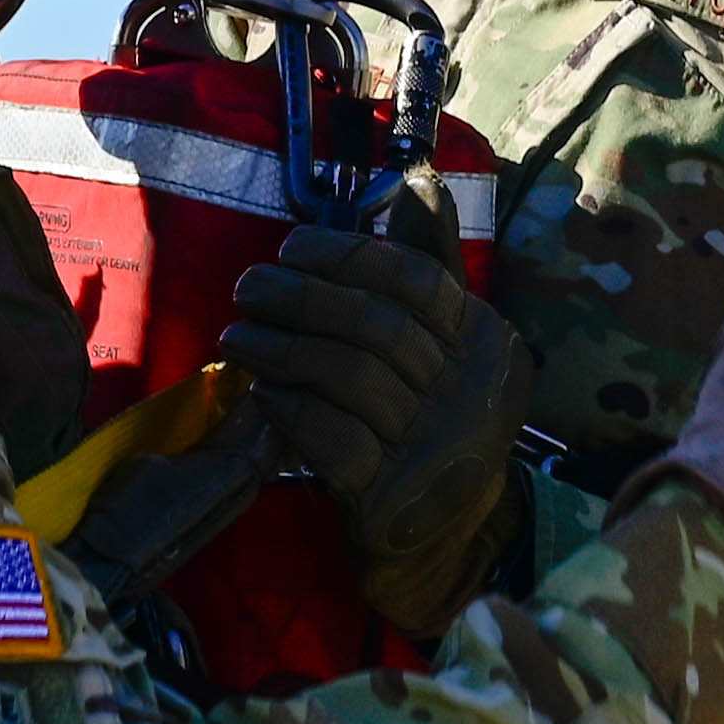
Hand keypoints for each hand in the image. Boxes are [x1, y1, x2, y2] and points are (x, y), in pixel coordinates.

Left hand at [218, 225, 534, 644]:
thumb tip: (420, 183)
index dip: (348, 255)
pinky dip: (289, 407)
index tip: (291, 247)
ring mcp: (437, 447)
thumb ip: (432, 267)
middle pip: (376, 326)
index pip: (418, 280)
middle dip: (301, 297)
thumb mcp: (448, 346)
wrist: (444, 540)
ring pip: (347, 376)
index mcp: (488, 343)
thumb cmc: (433, 424)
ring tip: (235, 335)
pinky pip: (330, 436)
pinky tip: (260, 391)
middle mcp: (472, 392)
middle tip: (248, 286)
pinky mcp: (394, 495)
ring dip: (279, 348)